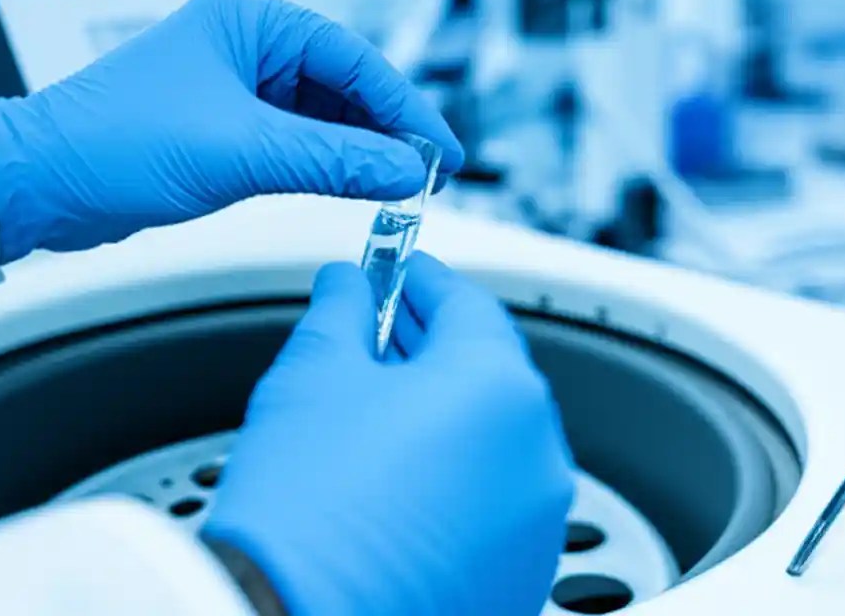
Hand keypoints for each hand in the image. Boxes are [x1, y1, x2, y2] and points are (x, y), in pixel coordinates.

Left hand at [0, 0, 461, 262]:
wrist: (42, 185)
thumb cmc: (113, 143)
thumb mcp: (243, 152)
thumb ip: (334, 162)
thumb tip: (404, 169)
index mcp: (248, 20)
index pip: (352, 59)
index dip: (404, 108)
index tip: (440, 149)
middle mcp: (244, 45)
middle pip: (344, 86)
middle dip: (386, 132)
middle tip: (429, 172)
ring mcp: (235, 87)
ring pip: (323, 118)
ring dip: (359, 152)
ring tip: (400, 185)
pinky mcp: (226, 128)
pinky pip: (297, 142)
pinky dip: (328, 166)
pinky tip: (355, 186)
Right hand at [203, 254, 574, 615]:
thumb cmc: (307, 514)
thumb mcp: (314, 374)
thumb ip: (341, 310)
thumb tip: (348, 286)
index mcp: (502, 390)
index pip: (470, 305)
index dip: (423, 280)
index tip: (397, 270)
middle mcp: (538, 456)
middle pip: (488, 373)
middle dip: (430, 347)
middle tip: (376, 332)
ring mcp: (534, 524)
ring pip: (492, 443)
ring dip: (442, 416)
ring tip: (373, 412)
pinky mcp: (516, 575)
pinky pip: (489, 504)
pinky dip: (452, 480)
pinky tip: (395, 478)